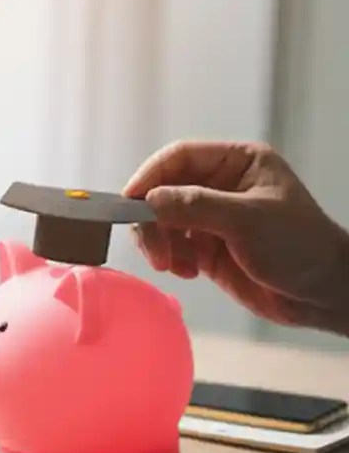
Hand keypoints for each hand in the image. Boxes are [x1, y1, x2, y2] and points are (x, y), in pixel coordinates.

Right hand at [124, 140, 348, 334]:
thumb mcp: (248, 221)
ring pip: (162, 220)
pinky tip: (189, 272)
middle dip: (153, 221)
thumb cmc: (299, 246)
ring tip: (173, 266)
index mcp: (236, 162)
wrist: (323, 294)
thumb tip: (147, 199)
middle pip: (163, 190)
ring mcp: (212, 217)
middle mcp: (220, 185)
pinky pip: (171, 246)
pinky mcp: (206, 248)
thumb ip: (196, 206)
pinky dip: (171, 259)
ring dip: (159, 243)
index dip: (150, 177)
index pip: (179, 158)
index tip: (129, 203)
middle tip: (155, 251)